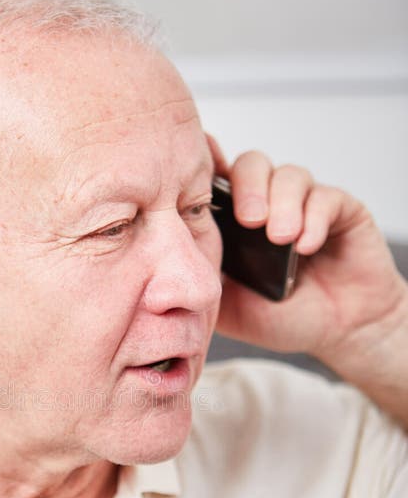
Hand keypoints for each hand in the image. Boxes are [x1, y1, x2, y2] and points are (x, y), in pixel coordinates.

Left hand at [206, 135, 407, 425]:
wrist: (335, 332)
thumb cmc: (277, 316)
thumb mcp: (223, 301)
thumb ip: (196, 276)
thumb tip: (156, 259)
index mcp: (234, 219)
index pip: (216, 176)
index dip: (204, 167)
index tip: (194, 176)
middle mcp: (268, 201)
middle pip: (250, 165)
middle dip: (247, 187)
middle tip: (249, 221)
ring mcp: (304, 202)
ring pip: (288, 174)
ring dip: (282, 203)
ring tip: (278, 238)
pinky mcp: (341, 208)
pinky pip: (325, 196)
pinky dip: (313, 219)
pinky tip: (305, 246)